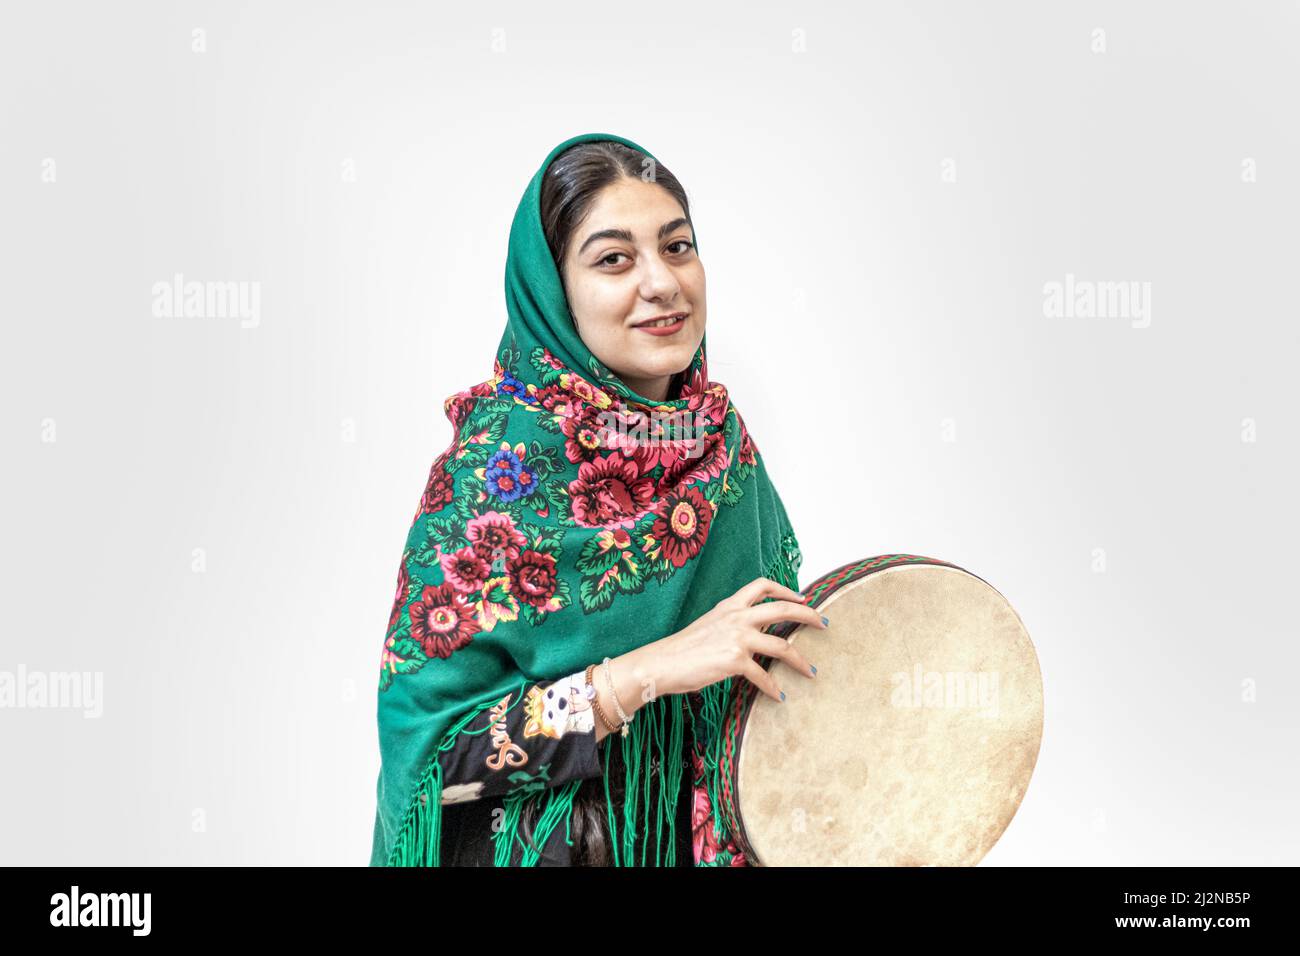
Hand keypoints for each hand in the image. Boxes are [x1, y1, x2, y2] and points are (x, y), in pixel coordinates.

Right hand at [642, 576, 826, 701]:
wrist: (662, 662)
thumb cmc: (682, 649)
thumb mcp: (709, 626)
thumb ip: (731, 625)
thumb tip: (753, 635)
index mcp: (729, 606)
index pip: (761, 586)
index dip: (785, 590)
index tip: (801, 599)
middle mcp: (736, 617)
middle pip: (781, 609)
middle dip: (807, 616)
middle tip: (823, 624)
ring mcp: (737, 638)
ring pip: (781, 646)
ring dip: (800, 660)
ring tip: (811, 671)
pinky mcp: (735, 661)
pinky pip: (763, 676)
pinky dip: (773, 688)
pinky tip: (779, 696)